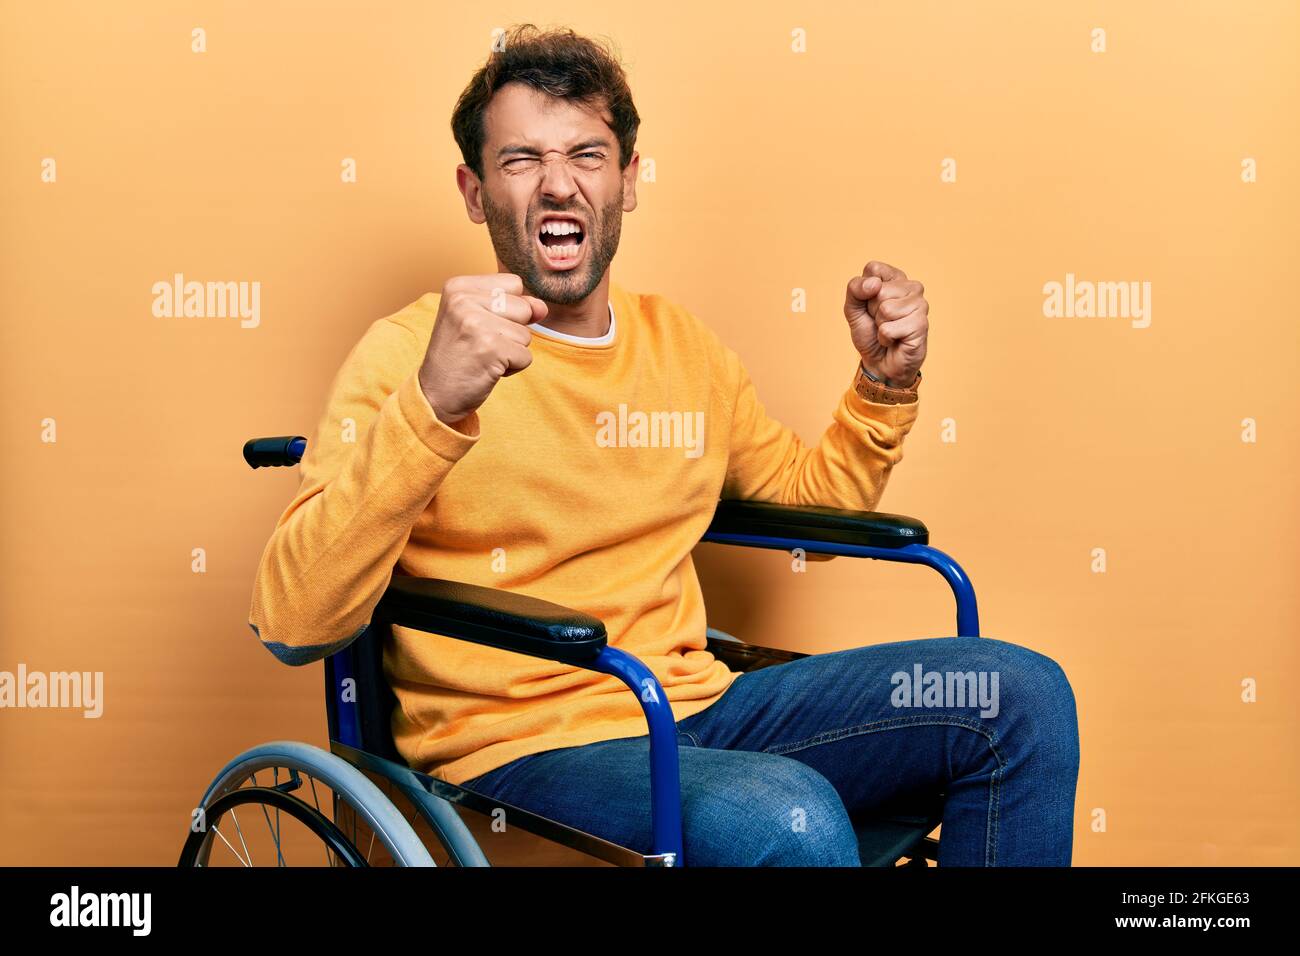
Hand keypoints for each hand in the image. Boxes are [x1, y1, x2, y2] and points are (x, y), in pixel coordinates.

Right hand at [418, 274, 546, 426]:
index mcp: (458, 287)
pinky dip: (512, 368)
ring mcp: (477, 324)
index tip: (480, 325)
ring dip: (512, 351)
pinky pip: (526, 356)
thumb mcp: (479, 320)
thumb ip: (513, 306)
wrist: (435, 395)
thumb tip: (542, 307)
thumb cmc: (459, 356)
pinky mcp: (490, 349)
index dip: (508, 309)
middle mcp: (464, 300)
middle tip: (481, 344)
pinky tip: (487, 369)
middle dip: (512, 331)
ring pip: (526, 334)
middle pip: (524, 308)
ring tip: (483, 357)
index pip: (513, 283)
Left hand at [843, 260, 927, 388]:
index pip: (873, 268)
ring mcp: (920, 305)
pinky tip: (895, 340)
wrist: (879, 362)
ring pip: (886, 309)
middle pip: (879, 290)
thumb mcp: (853, 308)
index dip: (863, 291)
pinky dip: (885, 338)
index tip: (870, 305)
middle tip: (880, 322)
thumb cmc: (870, 333)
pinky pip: (889, 328)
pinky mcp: (921, 324)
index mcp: (896, 278)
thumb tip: (874, 284)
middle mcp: (912, 287)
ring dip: (880, 325)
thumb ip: (855, 289)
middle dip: (872, 311)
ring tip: (888, 330)